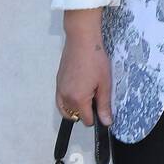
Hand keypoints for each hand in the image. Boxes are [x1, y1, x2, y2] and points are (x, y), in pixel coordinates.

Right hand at [57, 11, 112, 125]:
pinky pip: (60, 100)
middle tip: (96, 97)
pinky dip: (68, 101)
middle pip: (75, 116)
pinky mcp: (58, 82)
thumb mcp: (104, 84)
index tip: (102, 109)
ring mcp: (60, 90)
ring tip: (87, 95)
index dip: (96, 117)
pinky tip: (78, 91)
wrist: (82, 41)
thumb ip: (104, 105)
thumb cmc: (95, 60)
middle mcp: (65, 97)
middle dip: (86, 112)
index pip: (86, 120)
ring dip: (76, 108)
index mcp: (78, 99)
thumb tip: (106, 122)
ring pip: (66, 110)